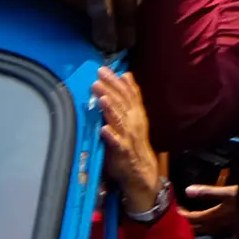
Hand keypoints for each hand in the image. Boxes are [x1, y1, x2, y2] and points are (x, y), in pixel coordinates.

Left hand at [93, 69, 161, 208]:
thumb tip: (125, 75)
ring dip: (110, 109)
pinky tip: (103, 129)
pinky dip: (110, 135)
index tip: (104, 68)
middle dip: (110, 89)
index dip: (116, 81)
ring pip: (119, 120)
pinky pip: (116, 143)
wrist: (140, 169)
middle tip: (98, 76)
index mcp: (135, 113)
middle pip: (122, 102)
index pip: (127, 93)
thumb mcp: (132, 116)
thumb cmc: (131, 141)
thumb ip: (129, 96)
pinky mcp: (122, 151)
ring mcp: (128, 136)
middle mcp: (133, 122)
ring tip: (101, 97)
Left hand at [184, 181, 238, 236]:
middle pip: (196, 228)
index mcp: (212, 217)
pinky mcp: (232, 232)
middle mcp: (216, 227)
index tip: (176, 208)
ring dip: (197, 226)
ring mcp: (224, 231)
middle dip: (187, 222)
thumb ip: (207, 192)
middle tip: (182, 214)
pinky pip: (215, 232)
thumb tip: (187, 190)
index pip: (191, 218)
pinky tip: (211, 222)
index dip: (182, 214)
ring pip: (205, 232)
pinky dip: (208, 228)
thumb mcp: (228, 192)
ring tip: (194, 218)